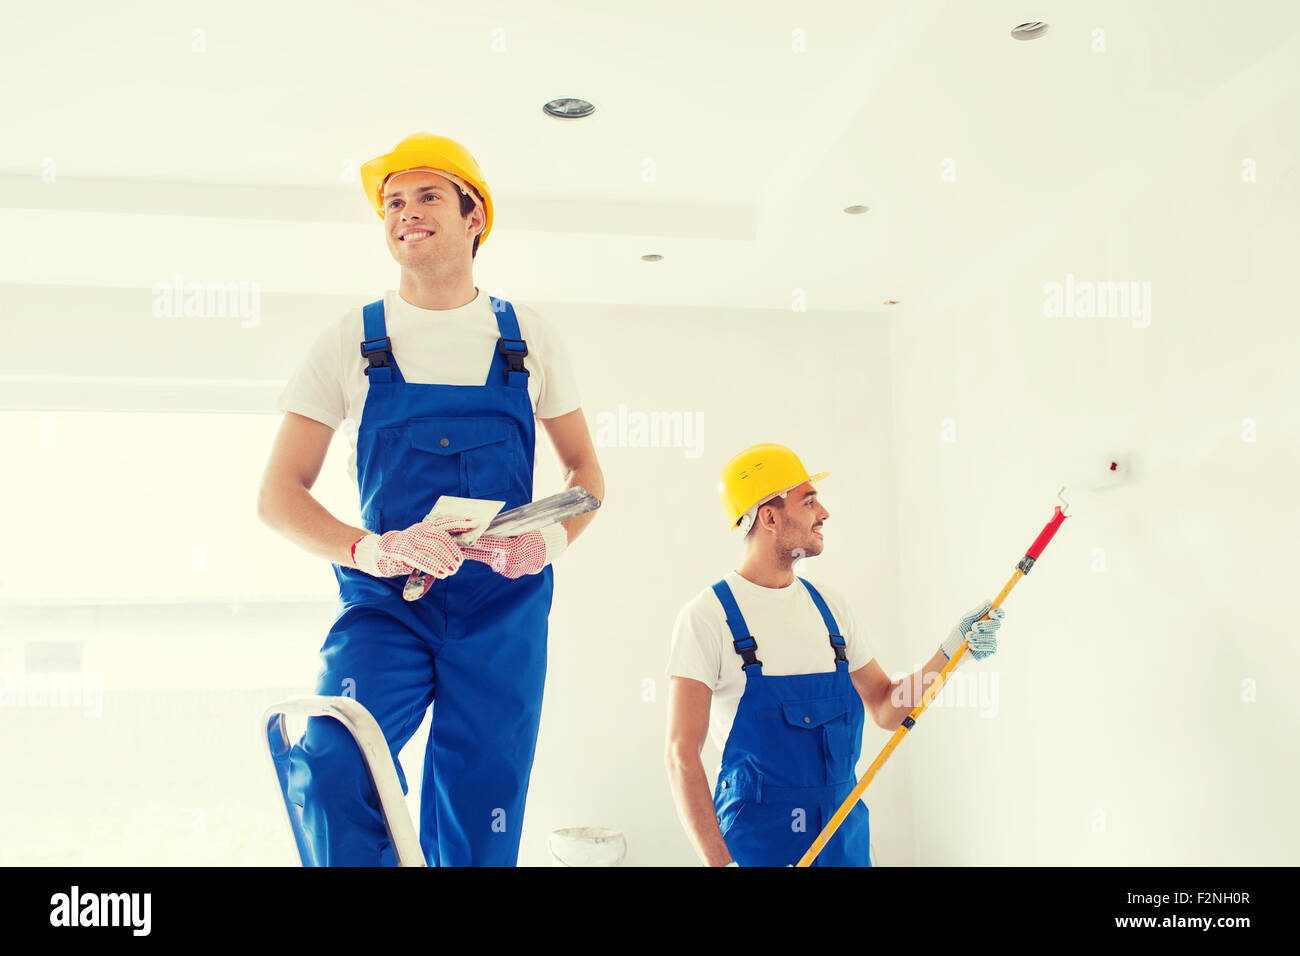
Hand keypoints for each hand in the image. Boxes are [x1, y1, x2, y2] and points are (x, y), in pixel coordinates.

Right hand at [350, 517, 473, 578]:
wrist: (380, 552)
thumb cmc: (407, 550)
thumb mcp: (423, 544)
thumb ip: (437, 546)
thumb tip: (459, 554)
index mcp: (425, 526)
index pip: (445, 523)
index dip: (460, 522)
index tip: (475, 522)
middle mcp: (419, 530)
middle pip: (441, 537)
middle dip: (453, 550)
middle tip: (459, 563)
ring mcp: (410, 539)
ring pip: (432, 547)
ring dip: (445, 560)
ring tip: (453, 570)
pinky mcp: (402, 551)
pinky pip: (420, 558)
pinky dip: (433, 566)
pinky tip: (442, 573)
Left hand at [460, 524, 565, 578]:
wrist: (550, 548)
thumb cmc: (535, 532)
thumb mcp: (520, 528)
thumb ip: (503, 530)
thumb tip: (483, 528)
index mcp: (515, 550)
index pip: (489, 545)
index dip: (474, 542)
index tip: (461, 539)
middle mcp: (512, 562)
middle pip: (484, 556)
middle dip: (469, 550)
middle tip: (455, 544)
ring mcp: (511, 570)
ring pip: (488, 560)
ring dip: (475, 554)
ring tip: (462, 548)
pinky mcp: (510, 573)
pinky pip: (495, 563)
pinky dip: (486, 557)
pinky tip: (476, 553)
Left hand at [939, 600, 1003, 668]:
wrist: (952, 647)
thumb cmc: (959, 631)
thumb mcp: (966, 619)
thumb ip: (977, 611)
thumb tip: (989, 601)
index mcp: (987, 619)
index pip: (998, 614)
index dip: (998, 613)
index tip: (992, 613)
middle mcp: (991, 629)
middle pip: (997, 624)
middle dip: (985, 625)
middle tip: (973, 627)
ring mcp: (992, 640)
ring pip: (991, 636)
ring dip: (976, 637)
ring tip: (967, 637)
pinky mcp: (990, 650)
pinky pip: (988, 646)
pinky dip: (977, 645)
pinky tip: (970, 646)